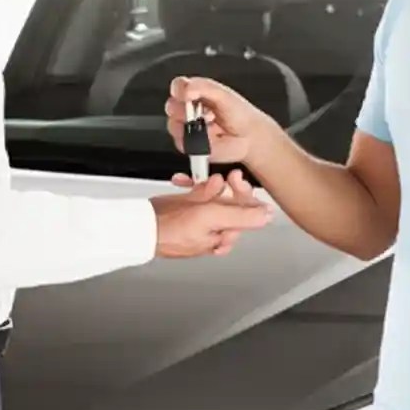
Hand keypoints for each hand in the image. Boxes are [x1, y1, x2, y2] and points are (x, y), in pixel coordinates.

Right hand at [152, 171, 272, 257]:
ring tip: (191, 182)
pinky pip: (196, 192)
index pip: (246, 209)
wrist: (140, 226)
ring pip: (213, 193)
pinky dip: (190, 185)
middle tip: (212, 178)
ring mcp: (202, 218)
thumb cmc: (171, 230)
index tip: (235, 177)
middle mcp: (216, 227)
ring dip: (203, 183)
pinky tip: (183, 183)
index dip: (242, 191)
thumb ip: (242, 216)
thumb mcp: (212, 218)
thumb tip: (268, 216)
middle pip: (230, 199)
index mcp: (226, 233)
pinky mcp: (188, 210)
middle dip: (220, 186)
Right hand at [165, 76, 277, 165]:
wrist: (249, 136)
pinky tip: (210, 136)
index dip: (179, 90)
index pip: (177, 87)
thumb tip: (186, 89)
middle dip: (184, 110)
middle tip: (202, 111)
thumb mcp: (223, 94)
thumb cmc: (238, 114)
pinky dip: (197, 140)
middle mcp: (188, 109)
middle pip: (171, 106)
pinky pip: (183, 143)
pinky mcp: (189, 145)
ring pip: (174, 125)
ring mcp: (187, 127)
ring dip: (192, 125)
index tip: (189, 95)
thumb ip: (203, 88)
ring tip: (210, 124)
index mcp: (194, 92)